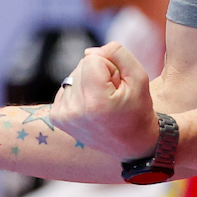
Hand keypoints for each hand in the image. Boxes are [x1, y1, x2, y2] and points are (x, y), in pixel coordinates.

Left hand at [47, 41, 158, 159]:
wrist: (132, 144)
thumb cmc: (138, 109)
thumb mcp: (139, 76)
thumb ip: (117, 53)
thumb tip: (88, 52)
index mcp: (96, 101)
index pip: (92, 59)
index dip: (110, 67)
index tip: (118, 86)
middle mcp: (75, 110)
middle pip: (80, 66)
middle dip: (98, 75)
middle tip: (112, 96)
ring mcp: (64, 116)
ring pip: (73, 76)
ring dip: (88, 84)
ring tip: (103, 103)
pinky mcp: (57, 118)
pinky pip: (66, 88)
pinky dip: (79, 92)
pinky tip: (91, 106)